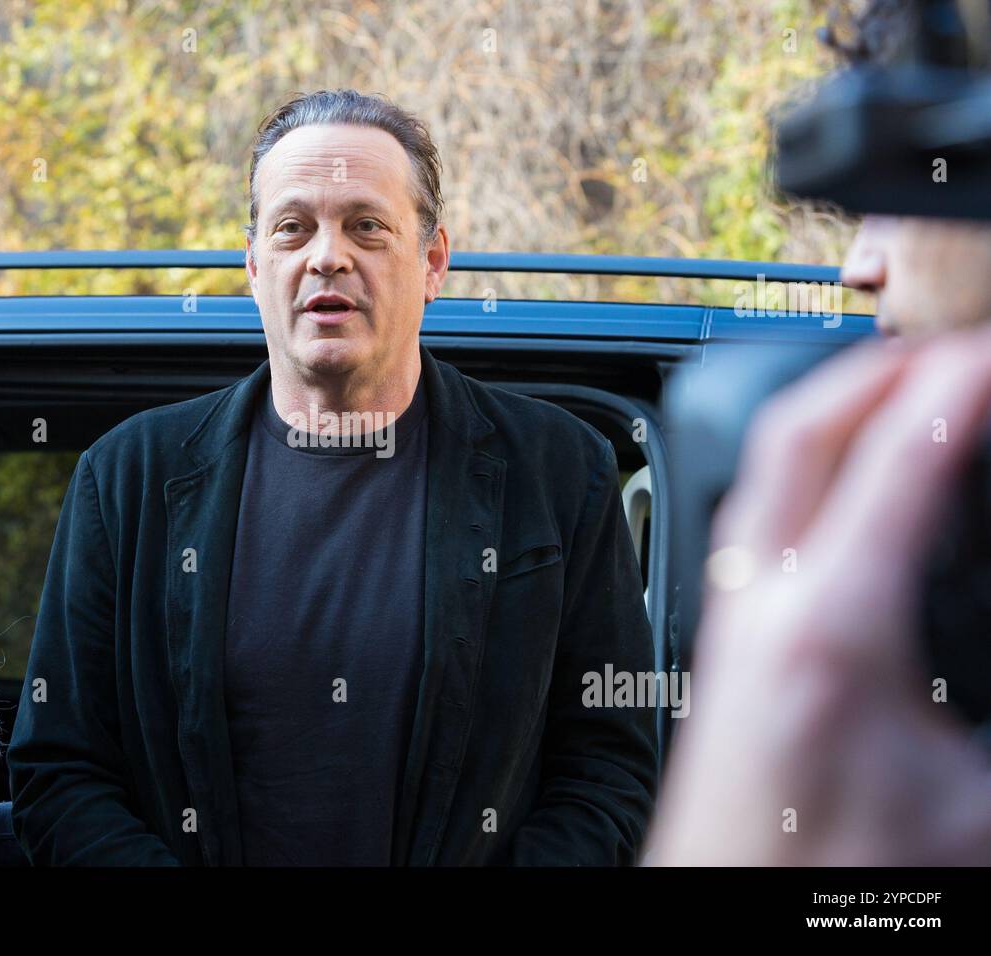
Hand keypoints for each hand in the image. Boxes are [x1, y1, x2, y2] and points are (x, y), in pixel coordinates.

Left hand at [646, 329, 990, 864]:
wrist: (723, 905)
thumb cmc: (824, 877)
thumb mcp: (980, 811)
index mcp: (832, 626)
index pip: (898, 460)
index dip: (958, 387)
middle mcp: (763, 600)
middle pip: (804, 428)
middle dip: (882, 366)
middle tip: (956, 350)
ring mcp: (732, 610)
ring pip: (769, 463)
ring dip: (838, 407)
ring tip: (909, 394)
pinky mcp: (725, 631)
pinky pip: (758, 507)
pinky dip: (810, 462)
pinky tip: (850, 480)